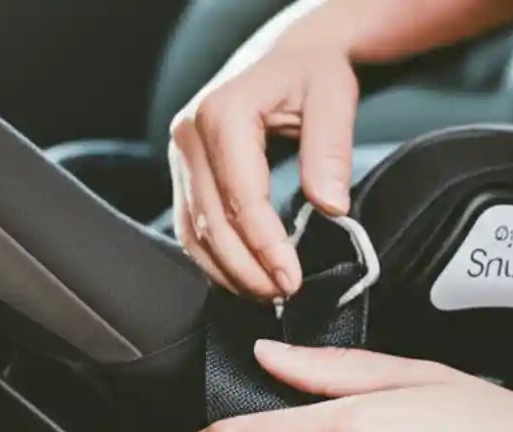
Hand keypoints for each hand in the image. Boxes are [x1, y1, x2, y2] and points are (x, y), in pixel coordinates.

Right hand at [168, 44, 358, 299]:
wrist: (286, 55)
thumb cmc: (310, 73)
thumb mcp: (334, 98)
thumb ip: (331, 151)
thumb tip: (332, 208)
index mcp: (221, 112)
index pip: (241, 197)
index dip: (265, 245)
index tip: (292, 279)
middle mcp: (188, 134)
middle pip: (211, 221)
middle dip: (246, 268)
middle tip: (282, 295)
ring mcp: (178, 155)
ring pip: (194, 231)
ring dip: (227, 271)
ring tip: (266, 295)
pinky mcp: (181, 172)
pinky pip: (190, 226)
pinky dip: (213, 259)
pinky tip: (242, 277)